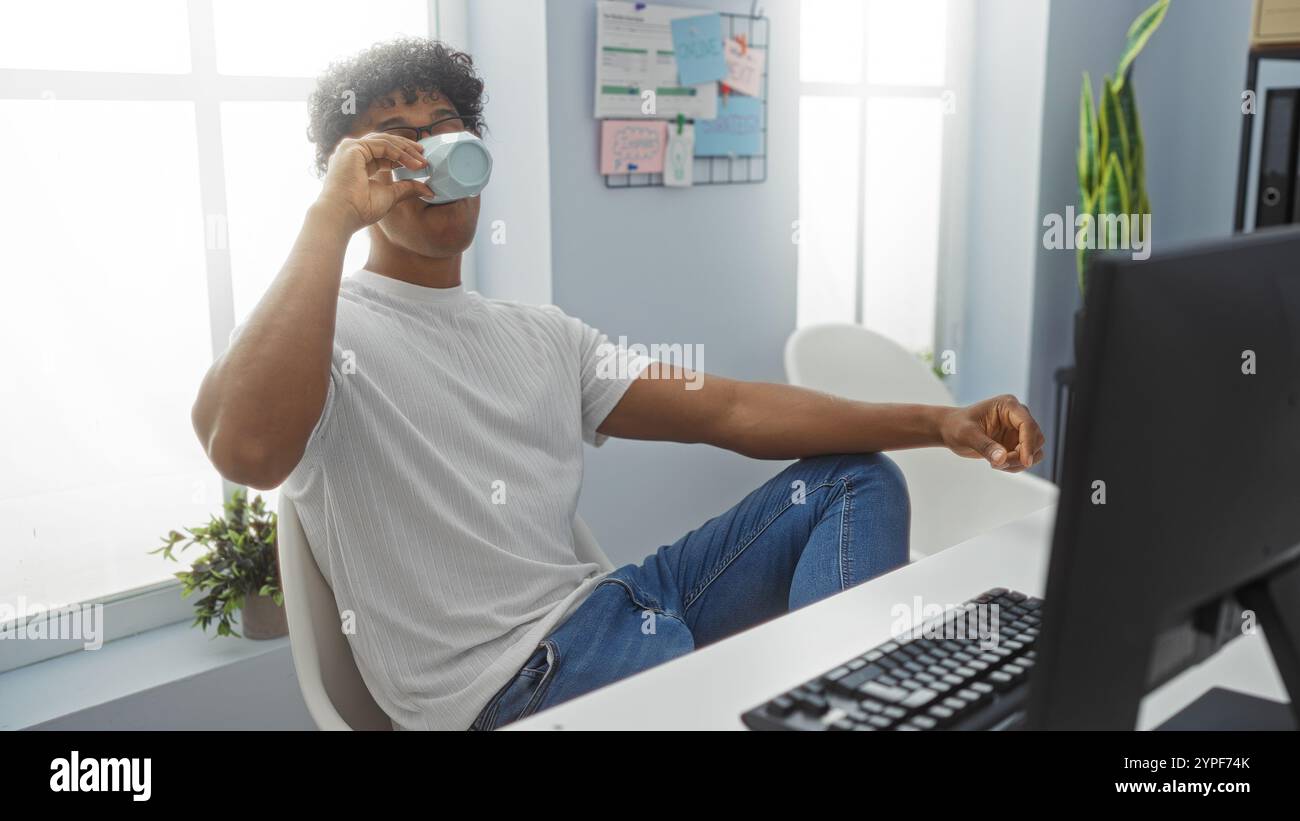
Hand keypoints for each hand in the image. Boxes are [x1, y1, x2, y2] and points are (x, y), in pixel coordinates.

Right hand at [316, 132, 431, 231]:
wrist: (343, 215)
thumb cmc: (361, 210)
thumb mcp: (390, 195)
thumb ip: (406, 188)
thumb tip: (428, 190)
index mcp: (357, 163)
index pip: (382, 152)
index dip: (402, 156)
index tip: (420, 163)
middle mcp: (352, 153)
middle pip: (384, 143)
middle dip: (406, 148)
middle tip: (424, 155)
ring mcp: (350, 148)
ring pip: (385, 141)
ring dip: (406, 150)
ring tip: (422, 162)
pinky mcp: (353, 147)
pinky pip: (383, 145)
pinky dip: (400, 153)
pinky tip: (412, 164)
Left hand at [938, 395, 1045, 471]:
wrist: (951, 431)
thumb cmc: (957, 426)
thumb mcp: (967, 435)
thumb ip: (985, 446)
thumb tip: (1002, 459)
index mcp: (1008, 406)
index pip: (1028, 425)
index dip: (1029, 444)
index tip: (1024, 461)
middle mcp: (1017, 416)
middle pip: (1036, 439)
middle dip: (1021, 456)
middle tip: (999, 464)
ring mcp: (1018, 430)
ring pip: (1035, 451)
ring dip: (1019, 463)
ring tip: (996, 464)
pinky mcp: (1016, 443)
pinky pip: (1026, 459)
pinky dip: (1016, 466)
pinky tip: (997, 464)